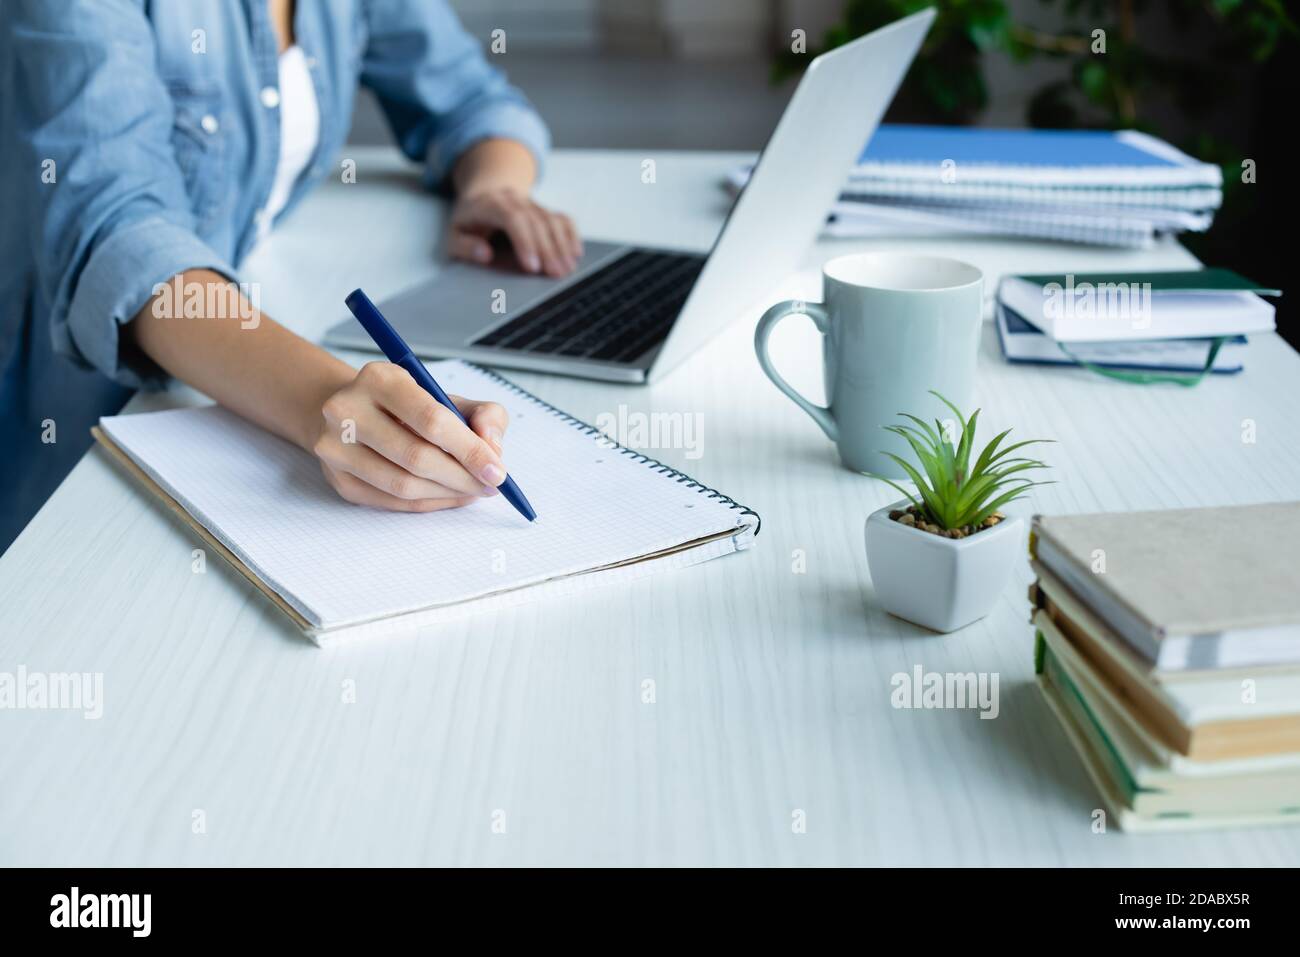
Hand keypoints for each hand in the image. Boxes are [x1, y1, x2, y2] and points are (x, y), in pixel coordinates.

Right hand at [311, 362, 509, 512]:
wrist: (352, 413)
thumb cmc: (408, 406)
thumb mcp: (447, 395)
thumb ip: (483, 414)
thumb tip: (493, 450)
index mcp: (380, 379)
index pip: (431, 420)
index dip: (470, 450)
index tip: (497, 471)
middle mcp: (348, 410)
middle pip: (416, 457)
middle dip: (462, 477)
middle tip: (489, 486)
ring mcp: (336, 448)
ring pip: (403, 485)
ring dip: (447, 494)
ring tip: (472, 491)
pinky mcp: (337, 479)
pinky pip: (391, 502)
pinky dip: (428, 504)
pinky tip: (448, 496)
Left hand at [447, 187, 581, 276]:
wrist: (483, 195)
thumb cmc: (468, 223)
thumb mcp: (454, 235)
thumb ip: (465, 246)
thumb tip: (485, 254)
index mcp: (490, 204)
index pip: (512, 218)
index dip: (524, 241)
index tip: (532, 267)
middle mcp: (514, 200)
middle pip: (536, 221)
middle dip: (547, 249)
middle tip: (555, 274)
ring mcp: (532, 203)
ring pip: (551, 220)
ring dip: (561, 245)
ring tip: (566, 270)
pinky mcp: (544, 210)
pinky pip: (562, 219)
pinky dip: (571, 235)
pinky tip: (575, 253)